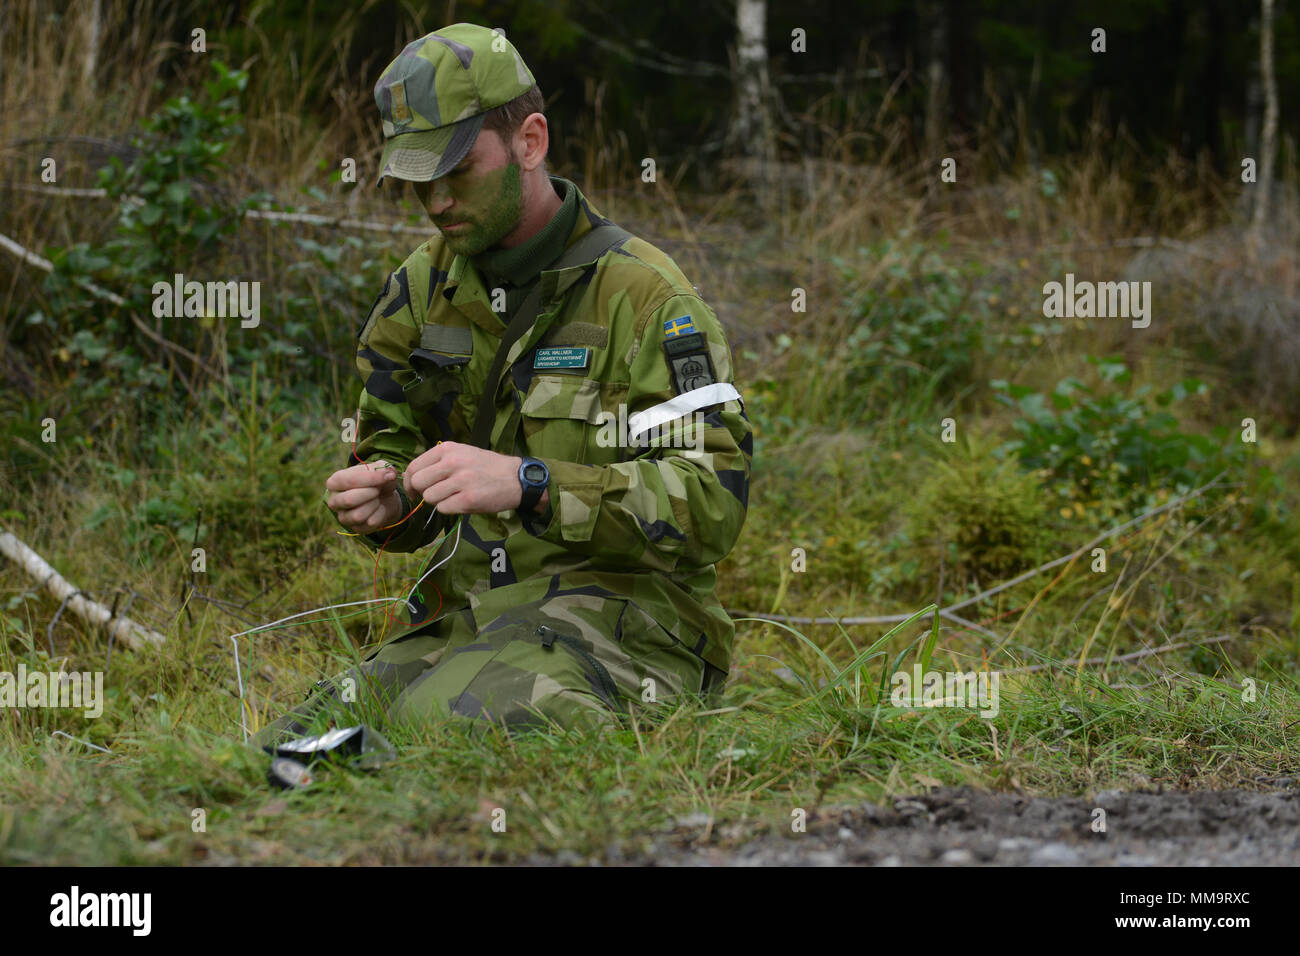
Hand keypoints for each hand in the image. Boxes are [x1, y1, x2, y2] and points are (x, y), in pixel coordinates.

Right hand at [325, 460, 403, 531]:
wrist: (385, 497)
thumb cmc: (377, 480)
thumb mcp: (380, 468)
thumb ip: (382, 468)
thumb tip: (388, 474)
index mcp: (334, 482)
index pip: (347, 481)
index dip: (370, 478)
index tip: (388, 475)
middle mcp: (334, 501)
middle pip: (349, 500)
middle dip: (371, 493)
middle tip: (378, 489)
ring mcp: (343, 517)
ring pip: (358, 515)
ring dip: (374, 505)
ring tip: (377, 498)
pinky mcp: (355, 528)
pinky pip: (370, 523)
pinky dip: (380, 514)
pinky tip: (379, 508)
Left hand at [405, 442, 544, 514]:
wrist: (516, 478)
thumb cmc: (487, 467)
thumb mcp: (462, 452)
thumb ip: (439, 461)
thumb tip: (414, 478)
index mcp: (448, 449)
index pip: (413, 466)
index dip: (409, 482)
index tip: (414, 489)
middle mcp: (452, 462)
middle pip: (418, 483)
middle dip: (422, 493)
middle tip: (432, 496)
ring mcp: (461, 481)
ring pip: (429, 498)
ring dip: (437, 501)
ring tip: (452, 497)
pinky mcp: (469, 499)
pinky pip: (443, 508)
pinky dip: (449, 509)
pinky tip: (461, 503)